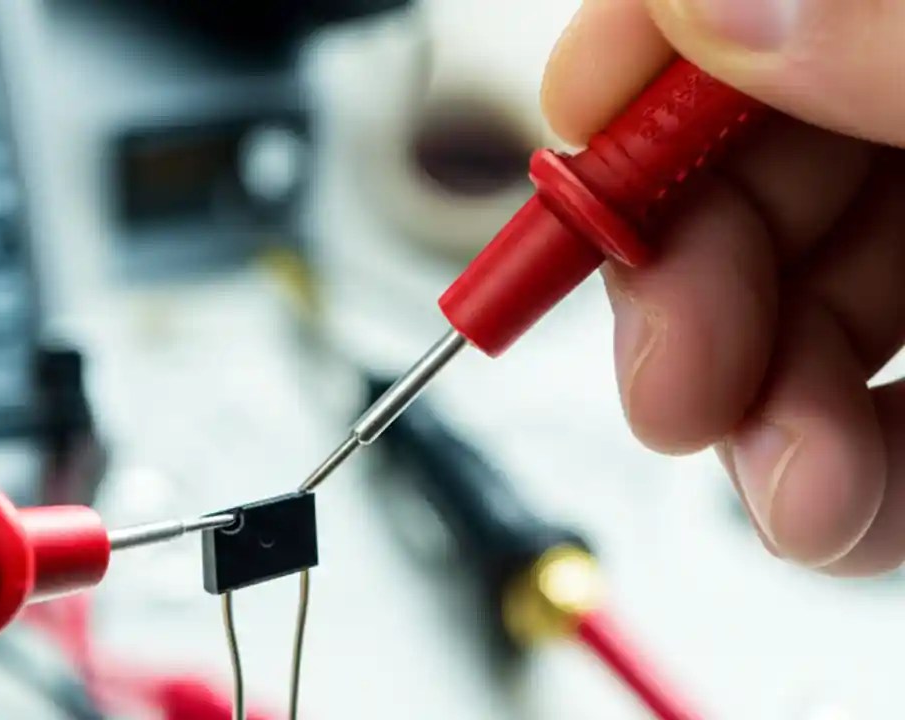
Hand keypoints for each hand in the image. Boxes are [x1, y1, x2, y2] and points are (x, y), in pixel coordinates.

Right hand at [542, 0, 904, 573]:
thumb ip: (889, 29)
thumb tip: (708, 6)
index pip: (741, 7)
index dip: (641, 68)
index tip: (578, 146)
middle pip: (761, 166)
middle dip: (692, 289)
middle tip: (673, 381)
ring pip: (817, 303)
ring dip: (764, 415)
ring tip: (793, 495)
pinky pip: (890, 402)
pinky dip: (851, 474)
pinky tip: (844, 512)